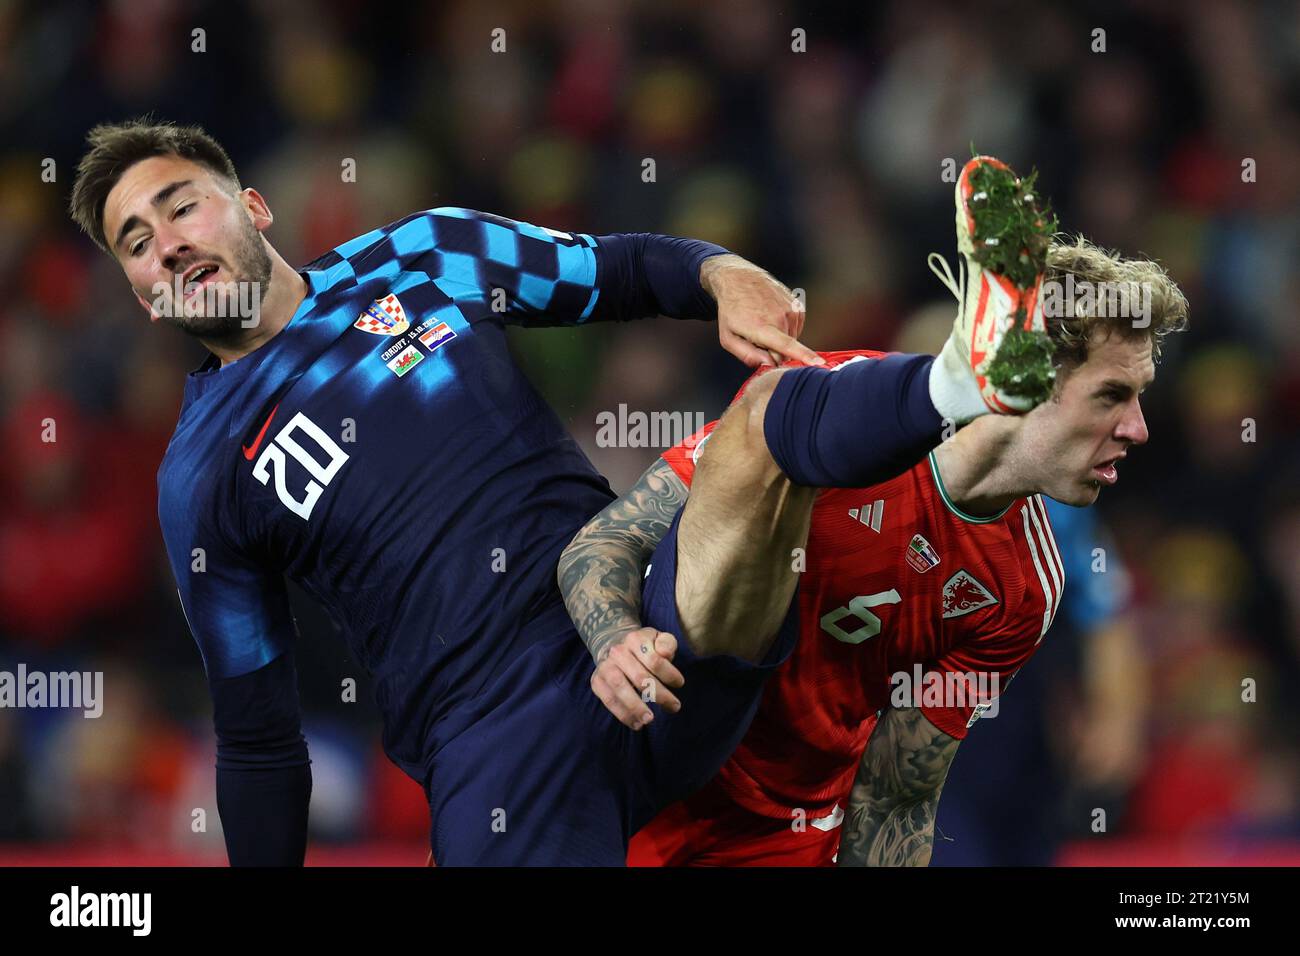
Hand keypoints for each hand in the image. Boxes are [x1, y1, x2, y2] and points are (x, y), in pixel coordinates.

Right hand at [590, 627, 683, 729]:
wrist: (613, 646)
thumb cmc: (644, 647)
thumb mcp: (658, 639)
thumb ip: (666, 643)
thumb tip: (665, 654)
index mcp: (635, 639)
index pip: (654, 660)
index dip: (669, 674)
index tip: (680, 684)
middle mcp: (617, 652)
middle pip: (640, 677)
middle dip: (659, 695)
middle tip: (674, 707)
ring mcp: (605, 667)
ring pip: (620, 688)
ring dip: (636, 707)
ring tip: (649, 720)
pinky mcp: (597, 682)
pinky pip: (609, 700)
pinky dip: (622, 714)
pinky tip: (636, 724)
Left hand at [700, 255, 822, 368]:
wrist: (738, 279)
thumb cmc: (731, 310)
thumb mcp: (728, 338)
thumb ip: (747, 355)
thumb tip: (769, 365)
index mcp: (762, 326)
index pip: (787, 345)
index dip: (804, 356)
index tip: (819, 363)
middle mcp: (780, 317)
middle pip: (785, 351)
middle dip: (772, 352)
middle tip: (755, 337)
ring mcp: (792, 309)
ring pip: (792, 340)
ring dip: (779, 340)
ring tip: (763, 323)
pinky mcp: (798, 306)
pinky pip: (796, 329)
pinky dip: (785, 329)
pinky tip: (772, 318)